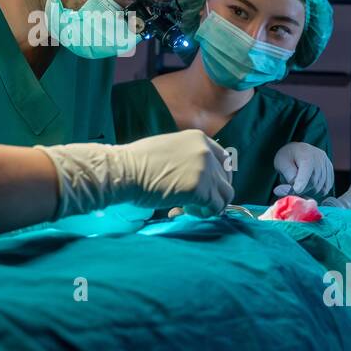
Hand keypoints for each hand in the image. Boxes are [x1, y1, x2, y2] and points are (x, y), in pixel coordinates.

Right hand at [113, 129, 233, 215]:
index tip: (210, 188)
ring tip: (190, 207)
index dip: (220, 177)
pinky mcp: (200, 189)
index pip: (224, 159)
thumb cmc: (137, 162)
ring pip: (226, 194)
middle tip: (196, 201)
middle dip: (214, 192)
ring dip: (211, 204)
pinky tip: (186, 210)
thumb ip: (187, 156)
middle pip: (226, 178)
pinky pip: (215, 207)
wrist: (124, 171)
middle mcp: (205, 151)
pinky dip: (204, 212)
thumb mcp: (169, 148)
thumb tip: (197, 173)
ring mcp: (205, 170)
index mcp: (198, 138)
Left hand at [272, 142, 333, 198]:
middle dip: (303, 189)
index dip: (301, 183)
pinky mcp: (329, 167)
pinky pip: (327, 184)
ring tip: (302, 185)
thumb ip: (288, 174)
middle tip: (295, 189)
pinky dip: (320, 189)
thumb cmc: (287, 156)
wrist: (296, 149)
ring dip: (310, 190)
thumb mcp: (281, 163)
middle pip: (313, 182)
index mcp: (305, 155)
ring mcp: (326, 162)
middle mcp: (319, 158)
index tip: (297, 190)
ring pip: (321, 186)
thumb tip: (294, 186)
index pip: (306, 172)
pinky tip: (313, 188)